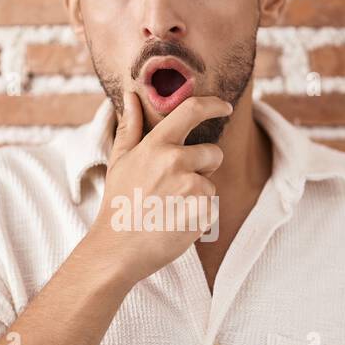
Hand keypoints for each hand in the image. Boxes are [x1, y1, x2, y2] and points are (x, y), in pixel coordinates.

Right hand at [83, 85, 230, 287]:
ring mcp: (191, 187)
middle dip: (204, 167)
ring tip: (170, 209)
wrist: (118, 249)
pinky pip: (212, 206)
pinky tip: (176, 222)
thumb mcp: (119, 161)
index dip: (214, 105)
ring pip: (211, 183)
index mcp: (156, 145)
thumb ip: (130, 127)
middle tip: (175, 188)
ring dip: (198, 195)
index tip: (226, 107)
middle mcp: (175, 161)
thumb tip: (131, 96)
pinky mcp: (203, 211)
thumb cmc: (118, 203)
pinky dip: (199, 215)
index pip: (192, 110)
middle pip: (214, 153)